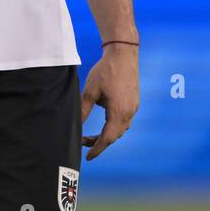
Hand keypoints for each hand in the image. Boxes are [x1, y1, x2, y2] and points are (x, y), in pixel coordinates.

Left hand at [80, 40, 139, 160]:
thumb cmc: (106, 71)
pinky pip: (126, 121)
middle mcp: (129, 112)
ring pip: (121, 129)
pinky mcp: (135, 101)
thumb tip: (74, 126)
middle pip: (115, 136)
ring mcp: (134, 107)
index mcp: (118, 112)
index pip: (107, 138)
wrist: (123, 53)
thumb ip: (83, 111)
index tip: (88, 157)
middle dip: (100, 143)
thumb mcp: (90, 92)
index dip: (97, 149)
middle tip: (83, 142)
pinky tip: (106, 122)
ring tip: (92, 135)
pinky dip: (115, 126)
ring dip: (108, 135)